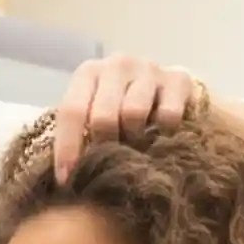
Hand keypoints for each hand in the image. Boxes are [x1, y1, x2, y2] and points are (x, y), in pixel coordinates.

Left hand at [52, 54, 198, 183]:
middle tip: (110, 161)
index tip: (67, 178)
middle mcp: (117, 65)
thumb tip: (64, 176)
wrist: (167, 89)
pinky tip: (160, 136)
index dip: (67, 148)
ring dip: (133, 139)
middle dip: (104, 146)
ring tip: (135, 146)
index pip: (71, 111)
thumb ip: (78, 132)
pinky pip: (167, 116)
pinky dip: (162, 134)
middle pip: (102, 116)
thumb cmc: (120, 107)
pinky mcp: (179, 78)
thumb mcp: (93, 113)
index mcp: (88, 72)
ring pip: (133, 114)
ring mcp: (149, 69)